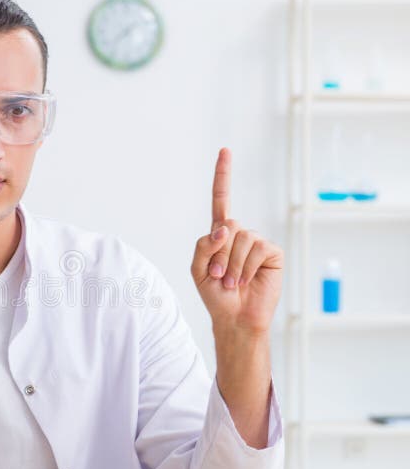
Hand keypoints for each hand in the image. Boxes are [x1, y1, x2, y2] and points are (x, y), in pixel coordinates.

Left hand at [191, 148, 283, 335]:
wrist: (235, 317)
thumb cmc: (215, 295)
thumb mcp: (197, 270)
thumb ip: (202, 246)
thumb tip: (224, 228)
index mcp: (220, 235)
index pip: (221, 200)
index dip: (223, 176)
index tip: (225, 151)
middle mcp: (240, 234)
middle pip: (227, 227)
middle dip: (219, 255)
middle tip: (218, 277)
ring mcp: (257, 242)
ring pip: (241, 238)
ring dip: (231, 265)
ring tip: (231, 282)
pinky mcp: (272, 253)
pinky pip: (256, 249)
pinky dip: (246, 267)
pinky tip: (246, 281)